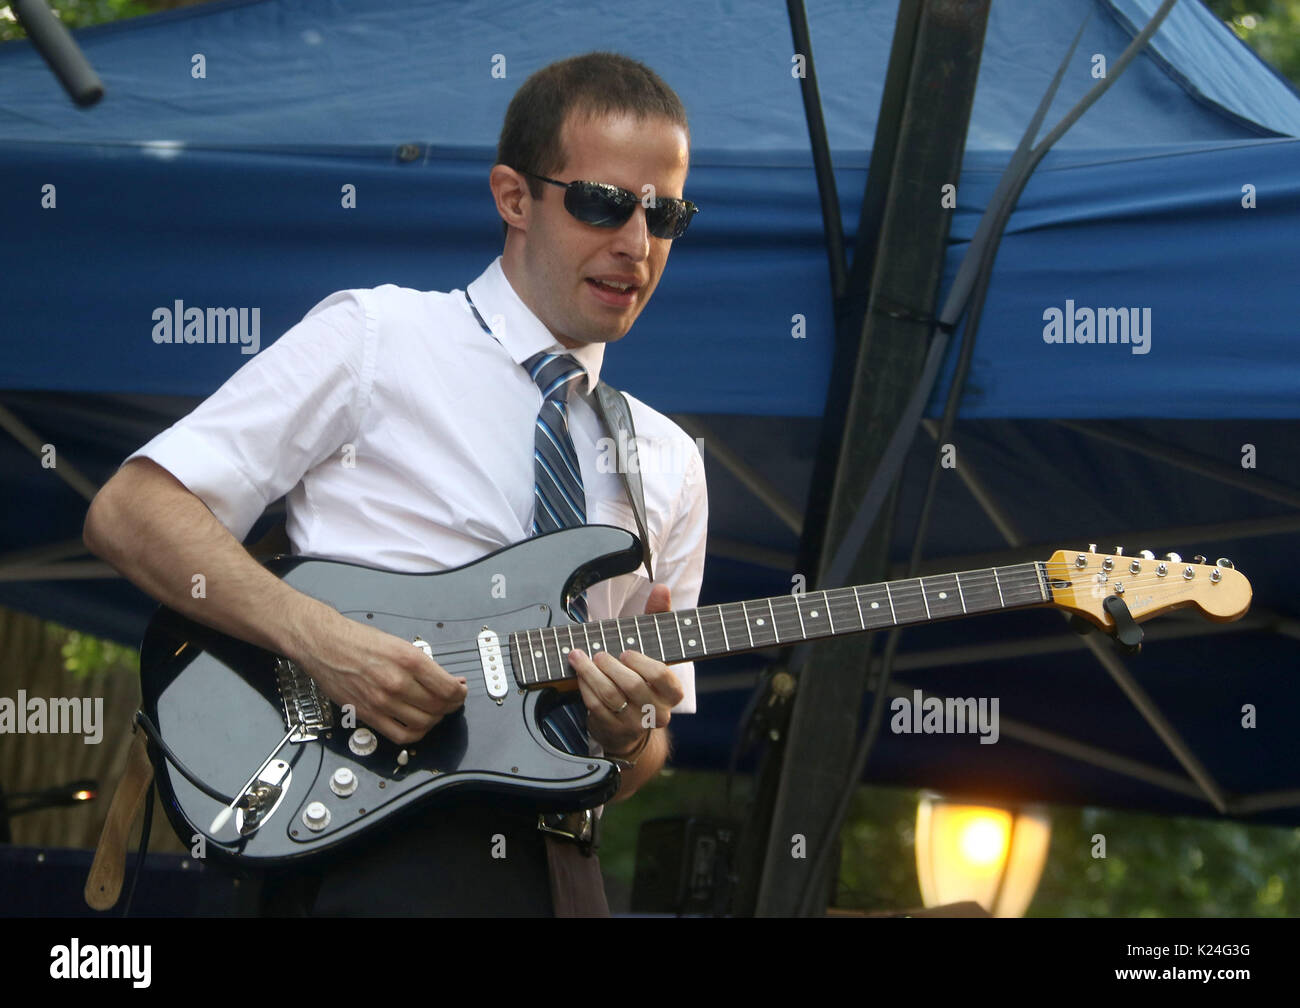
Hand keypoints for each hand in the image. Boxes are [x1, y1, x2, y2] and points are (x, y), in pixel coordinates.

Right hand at [295, 608, 466, 745]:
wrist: (325, 644)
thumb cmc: (359, 641)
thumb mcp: (399, 644)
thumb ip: (423, 665)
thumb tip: (446, 680)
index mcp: (409, 660)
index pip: (448, 688)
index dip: (460, 693)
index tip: (461, 691)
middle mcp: (397, 682)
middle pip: (439, 707)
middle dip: (451, 706)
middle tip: (451, 701)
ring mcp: (382, 701)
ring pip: (424, 723)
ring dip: (435, 720)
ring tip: (434, 712)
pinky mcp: (369, 714)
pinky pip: (400, 735)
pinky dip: (415, 734)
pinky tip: (417, 725)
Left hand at [567, 584, 683, 754]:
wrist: (630, 722)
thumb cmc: (641, 676)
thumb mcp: (652, 648)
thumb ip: (657, 618)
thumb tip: (661, 589)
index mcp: (672, 692)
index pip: (661, 676)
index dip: (641, 663)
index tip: (625, 651)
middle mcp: (658, 712)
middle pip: (633, 687)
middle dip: (610, 666)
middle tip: (598, 653)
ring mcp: (635, 724)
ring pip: (611, 697)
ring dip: (591, 674)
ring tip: (578, 657)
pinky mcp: (614, 731)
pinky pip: (595, 707)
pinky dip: (585, 688)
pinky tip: (579, 674)